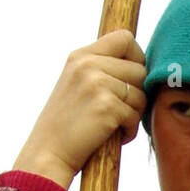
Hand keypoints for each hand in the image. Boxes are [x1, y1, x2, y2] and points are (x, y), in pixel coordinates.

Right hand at [13, 29, 146, 188]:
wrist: (48, 153)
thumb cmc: (67, 125)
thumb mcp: (77, 84)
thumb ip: (102, 69)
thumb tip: (140, 65)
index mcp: (81, 56)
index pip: (125, 38)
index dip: (137, 58)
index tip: (130, 79)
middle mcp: (88, 64)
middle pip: (139, 69)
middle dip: (136, 93)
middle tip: (120, 110)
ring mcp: (97, 84)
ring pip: (141, 95)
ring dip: (133, 115)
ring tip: (112, 125)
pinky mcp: (106, 106)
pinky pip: (135, 116)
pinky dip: (128, 131)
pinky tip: (111, 136)